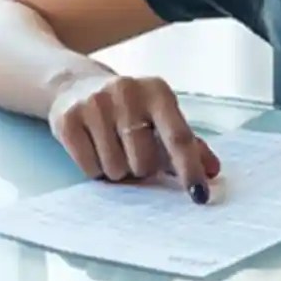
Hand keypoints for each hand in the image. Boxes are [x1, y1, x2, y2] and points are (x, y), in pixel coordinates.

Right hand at [48, 73, 220, 202]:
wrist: (75, 85)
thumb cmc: (128, 108)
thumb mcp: (159, 116)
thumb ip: (188, 144)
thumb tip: (212, 171)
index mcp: (157, 91)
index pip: (178, 137)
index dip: (190, 169)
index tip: (199, 195)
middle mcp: (126, 92)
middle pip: (145, 162)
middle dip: (141, 168)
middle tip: (133, 151)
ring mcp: (95, 104)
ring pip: (116, 169)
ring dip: (118, 169)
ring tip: (111, 146)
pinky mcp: (68, 120)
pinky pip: (90, 169)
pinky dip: (95, 169)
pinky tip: (93, 146)